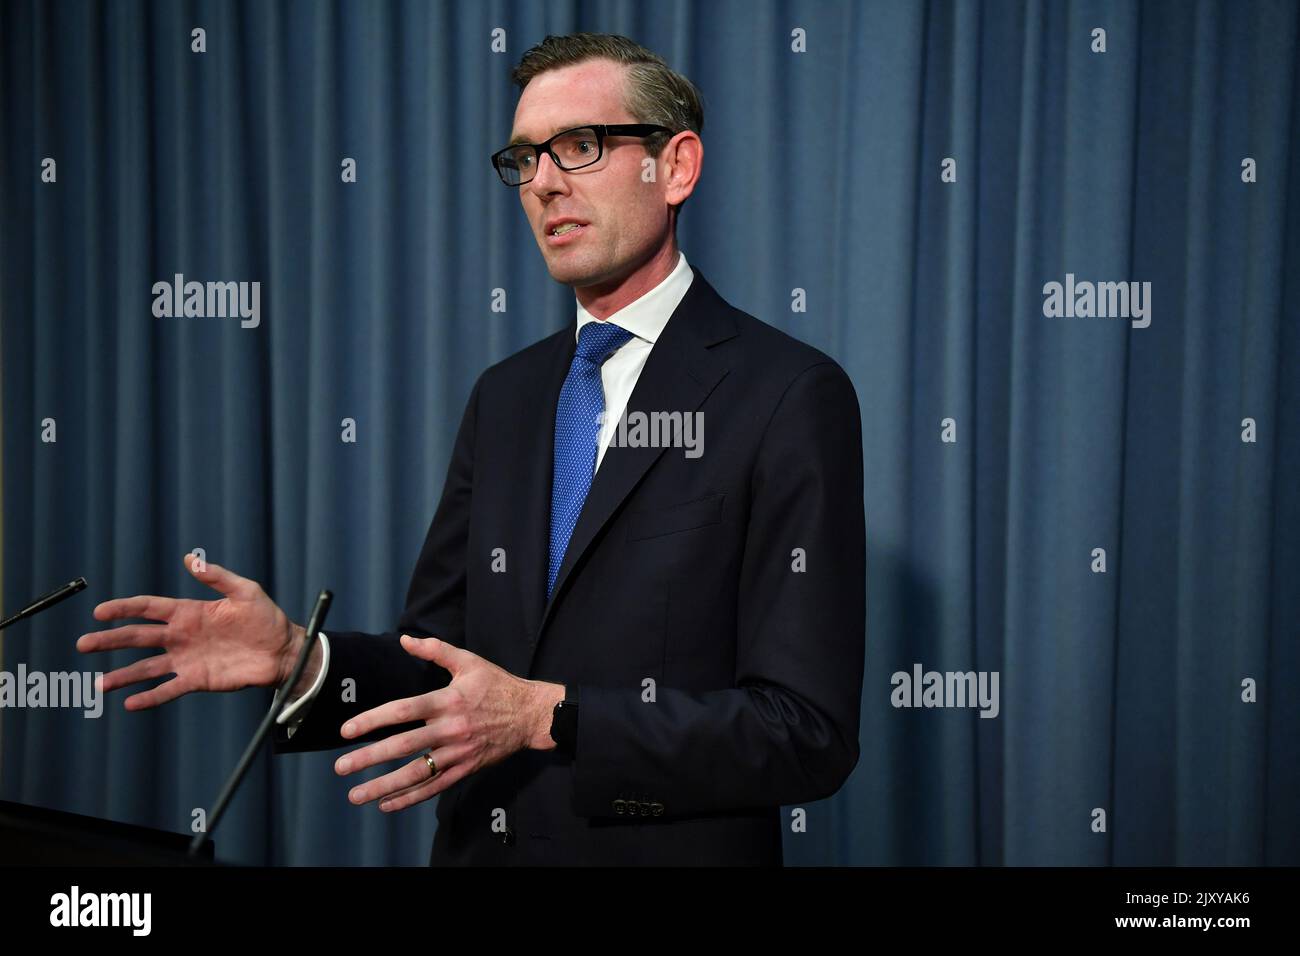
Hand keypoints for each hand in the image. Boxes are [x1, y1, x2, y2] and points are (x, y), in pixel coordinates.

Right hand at [77, 553, 308, 709]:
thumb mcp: (245, 591)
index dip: (123, 609)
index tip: (99, 612)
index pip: (148, 608)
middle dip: (110, 641)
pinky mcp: (197, 680)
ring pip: (147, 668)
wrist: (282, 650)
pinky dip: (150, 697)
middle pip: (138, 638)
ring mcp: (187, 659)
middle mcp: (181, 636)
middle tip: (83, 644)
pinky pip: (168, 689)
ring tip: (98, 684)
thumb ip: (217, 577)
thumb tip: (190, 559)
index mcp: (189, 612)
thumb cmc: (266, 618)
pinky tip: (130, 703)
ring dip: (122, 675)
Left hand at [333, 635, 564, 812]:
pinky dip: (410, 798)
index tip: (346, 731)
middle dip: (369, 758)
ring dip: (384, 786)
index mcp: (448, 700)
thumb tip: (404, 640)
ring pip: (417, 773)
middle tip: (341, 767)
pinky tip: (387, 804)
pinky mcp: (466, 769)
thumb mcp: (468, 661)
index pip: (404, 711)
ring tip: (356, 795)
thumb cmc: (497, 685)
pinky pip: (434, 787)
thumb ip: (435, 650)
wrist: (530, 714)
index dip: (373, 720)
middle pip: (404, 746)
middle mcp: (451, 729)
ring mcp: (459, 752)